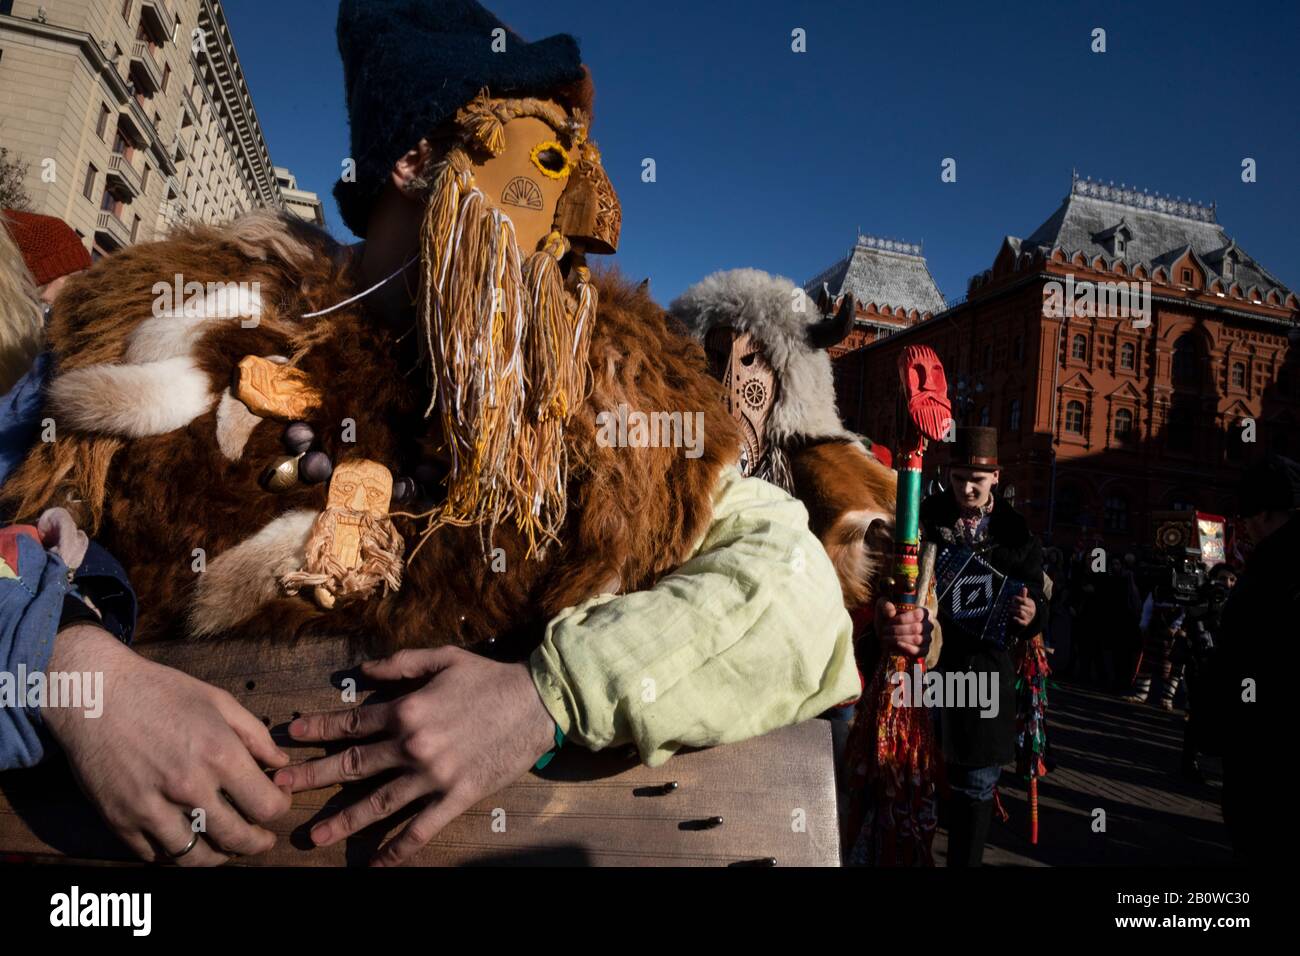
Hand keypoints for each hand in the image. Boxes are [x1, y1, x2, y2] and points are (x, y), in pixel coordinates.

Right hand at [41, 626, 291, 865]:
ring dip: (217, 857)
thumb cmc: (160, 692)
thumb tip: (281, 763)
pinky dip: (174, 855)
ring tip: (226, 849)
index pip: (266, 806)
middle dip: (257, 843)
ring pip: (195, 857)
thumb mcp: (218, 701)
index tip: (277, 803)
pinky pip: (154, 856)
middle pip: (236, 839)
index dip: (279, 809)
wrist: (94, 695)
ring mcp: (151, 809)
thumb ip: (255, 735)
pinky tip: (186, 842)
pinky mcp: (120, 820)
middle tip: (262, 841)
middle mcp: (188, 787)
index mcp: (219, 755)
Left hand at [275, 646, 555, 866]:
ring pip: (379, 802)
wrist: (538, 702)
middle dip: (312, 776)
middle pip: (352, 764)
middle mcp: (412, 745)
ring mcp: (433, 775)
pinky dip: (398, 848)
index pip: (351, 723)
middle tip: (280, 788)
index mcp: (407, 709)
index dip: (317, 729)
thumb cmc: (490, 677)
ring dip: (344, 821)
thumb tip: (362, 670)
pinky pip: (422, 828)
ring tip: (314, 836)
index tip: (288, 736)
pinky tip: (377, 864)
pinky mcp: (457, 796)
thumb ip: (400, 663)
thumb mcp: (444, 658)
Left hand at [875, 599, 931, 657]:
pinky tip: (897, 644)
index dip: (902, 619)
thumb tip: (891, 612)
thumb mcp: (883, 607)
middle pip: (916, 628)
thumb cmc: (887, 617)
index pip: (917, 615)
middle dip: (897, 630)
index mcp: (923, 612)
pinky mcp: (924, 650)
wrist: (885, 634)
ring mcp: (927, 638)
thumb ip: (885, 606)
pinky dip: (907, 648)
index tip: (889, 621)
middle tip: (884, 631)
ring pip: (916, 639)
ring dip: (898, 639)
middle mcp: (928, 625)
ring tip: (886, 638)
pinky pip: (919, 651)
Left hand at [1011, 586, 1035, 627]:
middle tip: (1008, 604)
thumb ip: (1023, 595)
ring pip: (1019, 613)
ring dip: (1013, 611)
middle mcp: (1031, 611)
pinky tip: (1012, 617)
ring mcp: (1028, 617)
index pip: (1024, 600)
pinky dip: (1016, 619)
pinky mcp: (1025, 623)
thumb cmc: (1025, 607)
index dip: (1017, 598)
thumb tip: (1024, 588)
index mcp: (1031, 604)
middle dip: (1013, 605)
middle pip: (1020, 607)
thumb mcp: (1025, 601)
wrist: (1030, 618)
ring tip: (1008, 609)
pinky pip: (1020, 621)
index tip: (1012, 597)